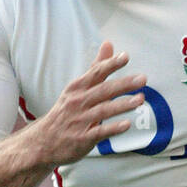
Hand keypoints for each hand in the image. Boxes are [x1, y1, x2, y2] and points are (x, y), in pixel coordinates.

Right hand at [34, 41, 146, 165]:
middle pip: (103, 90)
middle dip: (123, 84)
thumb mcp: (77, 88)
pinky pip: (100, 132)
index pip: (96, 73)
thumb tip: (109, 44)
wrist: (43, 141)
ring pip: (103, 110)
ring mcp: (80, 120)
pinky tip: (127, 124)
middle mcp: (78, 102)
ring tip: (140, 99)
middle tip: (142, 79)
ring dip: (122, 104)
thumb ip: (96, 68)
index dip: (110, 64)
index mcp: (77, 88)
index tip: (125, 56)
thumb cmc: (65, 112)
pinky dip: (113, 128)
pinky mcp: (82, 138)